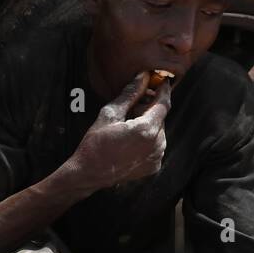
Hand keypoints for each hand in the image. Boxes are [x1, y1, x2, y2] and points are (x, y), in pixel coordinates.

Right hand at [67, 71, 169, 191]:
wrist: (89, 174)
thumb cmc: (96, 143)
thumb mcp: (110, 114)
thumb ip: (130, 94)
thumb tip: (143, 77)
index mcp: (147, 129)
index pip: (164, 103)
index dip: (163, 90)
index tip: (161, 81)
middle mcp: (157, 144)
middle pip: (160, 117)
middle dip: (149, 108)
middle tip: (131, 107)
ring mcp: (157, 157)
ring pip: (159, 131)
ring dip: (148, 124)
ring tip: (128, 126)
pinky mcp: (154, 166)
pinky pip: (156, 145)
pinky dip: (147, 139)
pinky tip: (130, 141)